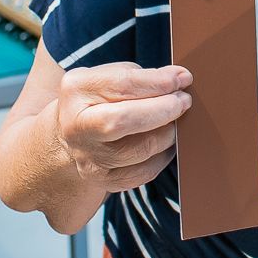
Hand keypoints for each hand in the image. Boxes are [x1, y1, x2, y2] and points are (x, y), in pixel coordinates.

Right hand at [54, 63, 191, 193]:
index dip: (158, 82)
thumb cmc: (100, 99)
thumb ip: (140, 76)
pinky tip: (167, 141)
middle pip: (122, 121)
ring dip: (168, 133)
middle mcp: (77, 127)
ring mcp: (88, 158)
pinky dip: (163, 155)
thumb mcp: (109, 76)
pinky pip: (145, 172)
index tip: (183, 78)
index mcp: (76, 91)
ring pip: (139, 150)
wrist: (72, 136)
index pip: (122, 85)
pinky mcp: (104, 181)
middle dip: (162, 109)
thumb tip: (178, 80)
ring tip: (177, 120)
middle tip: (184, 101)